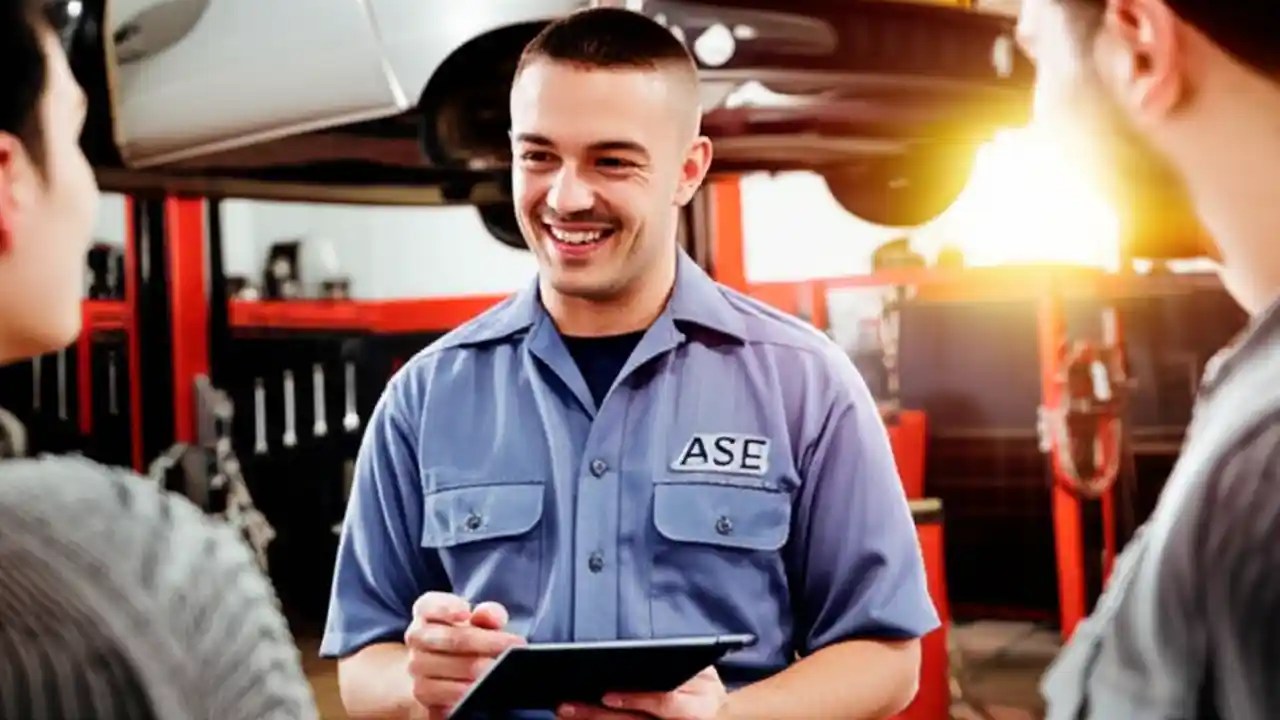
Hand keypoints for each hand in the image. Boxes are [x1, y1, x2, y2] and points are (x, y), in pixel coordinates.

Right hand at [404, 592, 525, 716]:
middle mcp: (416, 636)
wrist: (440, 668)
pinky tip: (483, 691)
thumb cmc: (464, 636)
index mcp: (426, 611)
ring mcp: (416, 666)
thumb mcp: (478, 620)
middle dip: (486, 642)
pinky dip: (466, 694)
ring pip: (448, 669)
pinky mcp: (422, 693)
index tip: (467, 612)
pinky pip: (443, 697)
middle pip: (452, 639)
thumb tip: (492, 616)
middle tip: (512, 647)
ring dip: (478, 671)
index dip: (448, 608)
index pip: (431, 605)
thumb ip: (488, 613)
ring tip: (501, 669)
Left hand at [557, 666, 727, 719]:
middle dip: (597, 715)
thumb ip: (684, 666)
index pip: (663, 702)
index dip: (635, 699)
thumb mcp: (705, 676)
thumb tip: (656, 653)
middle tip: (568, 705)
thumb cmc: (708, 694)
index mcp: (693, 705)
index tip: (607, 695)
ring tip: (566, 713)